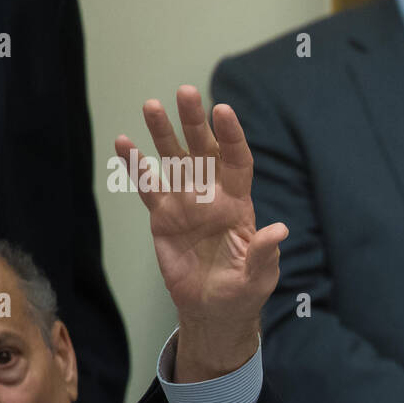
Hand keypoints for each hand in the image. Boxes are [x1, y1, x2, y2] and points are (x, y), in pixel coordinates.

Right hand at [115, 85, 286, 380]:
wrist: (213, 310)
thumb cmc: (243, 292)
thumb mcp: (259, 277)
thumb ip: (265, 253)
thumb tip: (279, 230)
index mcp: (239, 204)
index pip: (237, 161)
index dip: (231, 137)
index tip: (223, 110)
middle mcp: (212, 196)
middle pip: (204, 151)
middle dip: (195, 122)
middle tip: (185, 92)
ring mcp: (185, 204)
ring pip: (174, 161)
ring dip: (163, 134)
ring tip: (151, 105)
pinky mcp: (162, 218)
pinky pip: (148, 187)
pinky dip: (135, 166)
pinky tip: (123, 143)